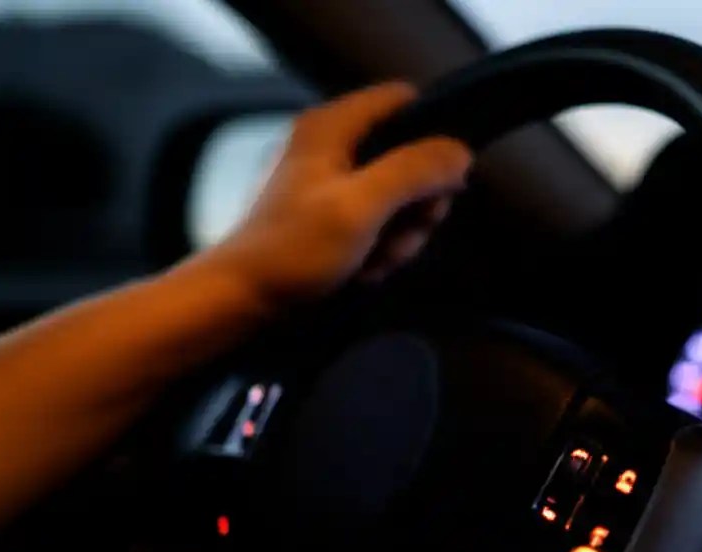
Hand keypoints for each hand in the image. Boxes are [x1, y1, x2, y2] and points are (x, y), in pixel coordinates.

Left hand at [196, 81, 471, 311]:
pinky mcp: (330, 216)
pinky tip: (363, 267)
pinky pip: (379, 223)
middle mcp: (331, 146)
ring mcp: (330, 182)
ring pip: (400, 196)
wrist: (241, 301)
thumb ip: (415, 172)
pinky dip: (381, 247)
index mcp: (332, 126)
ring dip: (401, 234)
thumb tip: (460, 152)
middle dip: (418, 201)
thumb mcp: (362, 206)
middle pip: (410, 156)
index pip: (403, 101)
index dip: (432, 135)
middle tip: (402, 233)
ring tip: (374, 259)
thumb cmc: (292, 250)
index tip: (439, 180)